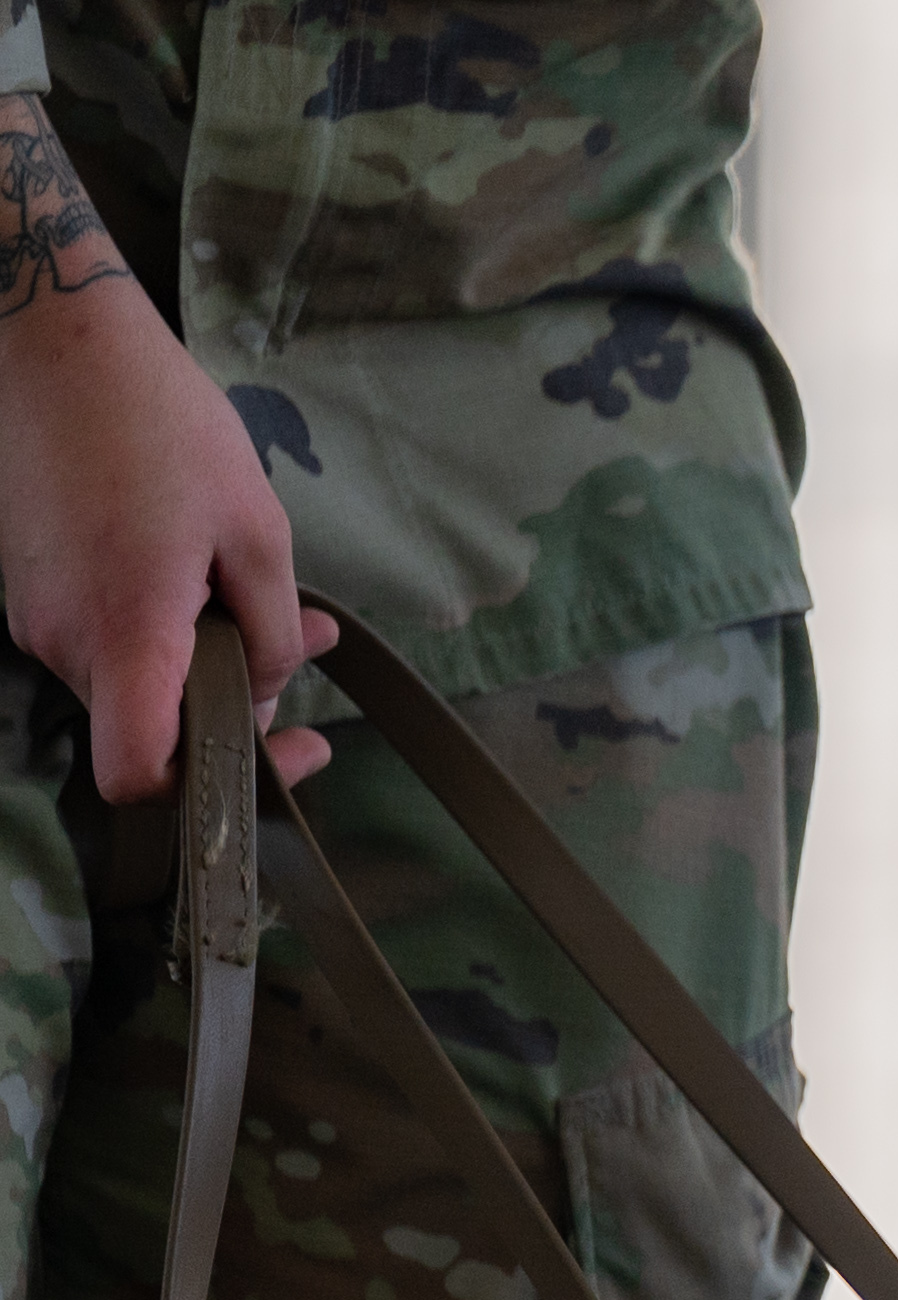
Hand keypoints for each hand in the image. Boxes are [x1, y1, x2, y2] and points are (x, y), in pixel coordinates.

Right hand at [0, 95, 331, 798]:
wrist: (55, 343)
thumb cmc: (160, 424)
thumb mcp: (257, 531)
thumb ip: (272, 632)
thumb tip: (271, 691)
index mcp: (122, 635)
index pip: (138, 774)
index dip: (205, 793)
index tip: (272, 757)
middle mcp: (61, 641)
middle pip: (150, 730)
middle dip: (234, 707)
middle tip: (303, 657)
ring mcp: (35, 616)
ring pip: (132, 681)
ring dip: (206, 659)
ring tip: (265, 600)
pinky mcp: (29, 588)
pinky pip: (104, 638)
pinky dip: (163, 627)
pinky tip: (206, 573)